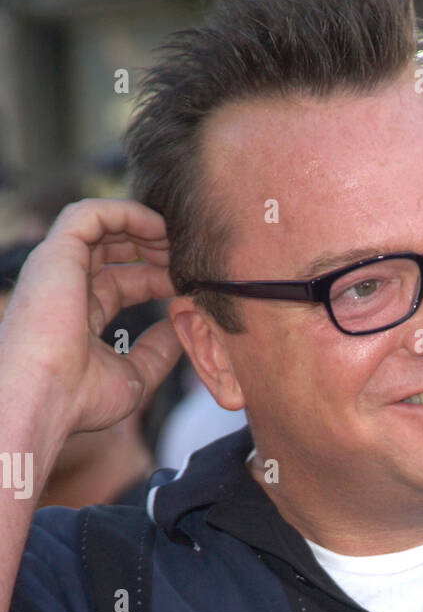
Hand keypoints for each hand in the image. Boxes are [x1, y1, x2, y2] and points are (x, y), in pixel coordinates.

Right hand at [0, 198, 182, 434]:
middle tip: (189, 256)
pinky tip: (158, 227)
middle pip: (112, 251)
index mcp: (79, 315)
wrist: (43, 398)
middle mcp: (65, 286)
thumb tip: (180, 331)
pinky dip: (125, 212)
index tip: (189, 283)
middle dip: (153, 248)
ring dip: (142, 226)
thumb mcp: (133, 376)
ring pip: (101, 225)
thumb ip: (157, 352)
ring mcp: (57, 268)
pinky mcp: (55, 252)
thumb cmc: (80, 398)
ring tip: (177, 237)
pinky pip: (90, 214)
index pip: (122, 283)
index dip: (157, 278)